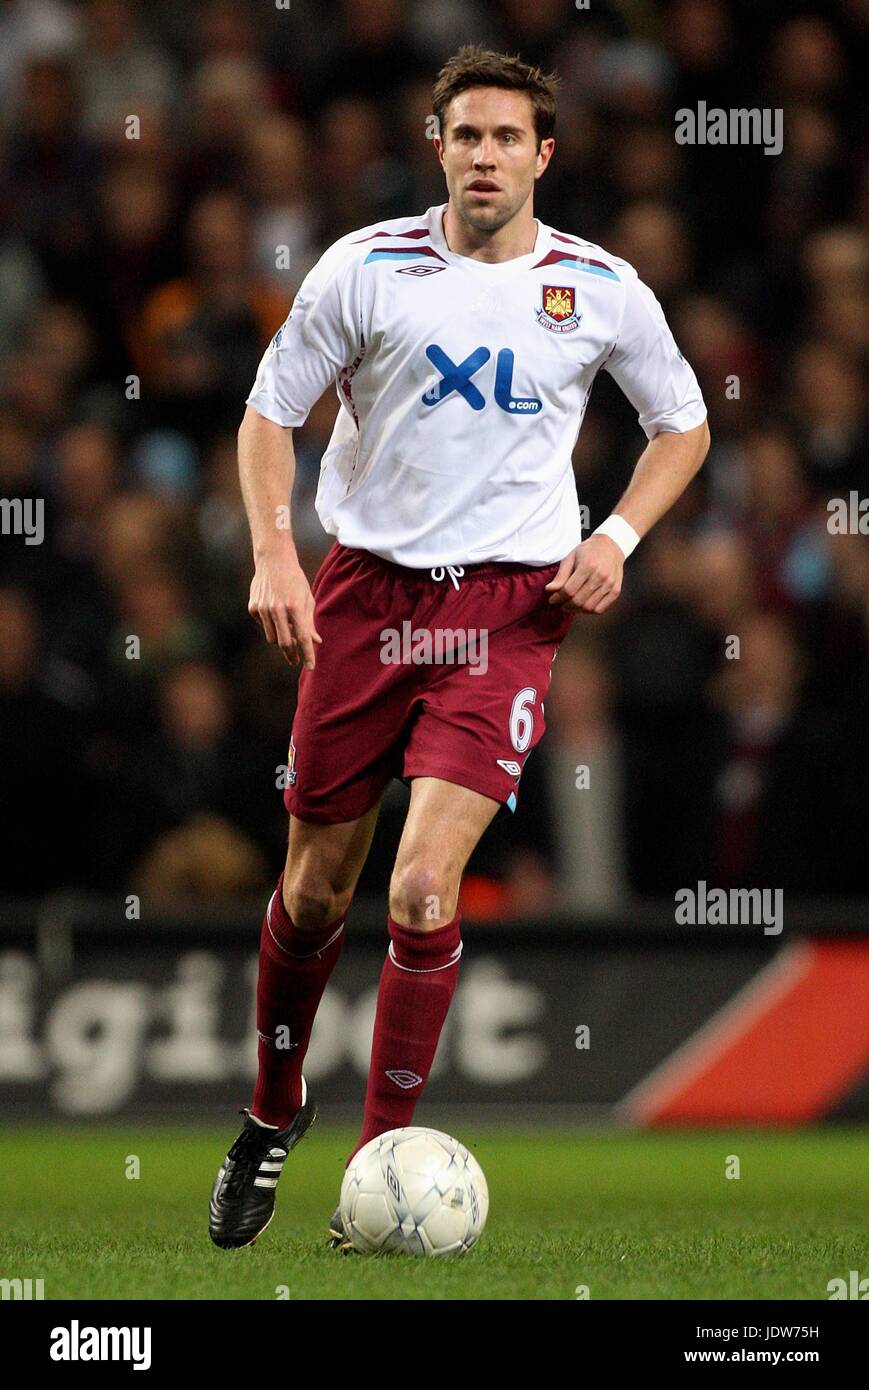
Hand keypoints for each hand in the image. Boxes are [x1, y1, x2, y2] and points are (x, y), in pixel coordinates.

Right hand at [248, 552, 321, 669]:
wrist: (273, 560)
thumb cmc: (295, 580)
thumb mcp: (306, 598)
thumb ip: (310, 622)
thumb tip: (316, 642)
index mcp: (294, 606)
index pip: (302, 638)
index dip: (307, 654)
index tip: (310, 667)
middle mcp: (277, 609)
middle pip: (284, 643)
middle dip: (291, 654)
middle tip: (296, 660)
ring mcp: (263, 608)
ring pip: (272, 637)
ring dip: (281, 638)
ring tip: (287, 629)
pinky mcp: (253, 607)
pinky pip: (263, 625)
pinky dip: (270, 624)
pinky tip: (273, 611)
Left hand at [545, 535, 623, 613]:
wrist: (610, 546)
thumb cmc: (588, 551)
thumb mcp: (570, 558)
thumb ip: (561, 575)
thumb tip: (549, 590)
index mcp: (588, 565)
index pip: (569, 590)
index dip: (558, 598)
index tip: (552, 599)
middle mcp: (601, 576)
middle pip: (578, 600)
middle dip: (565, 605)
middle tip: (560, 603)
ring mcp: (610, 584)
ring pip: (589, 607)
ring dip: (576, 610)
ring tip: (569, 605)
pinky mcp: (616, 590)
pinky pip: (600, 609)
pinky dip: (588, 611)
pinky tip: (582, 605)